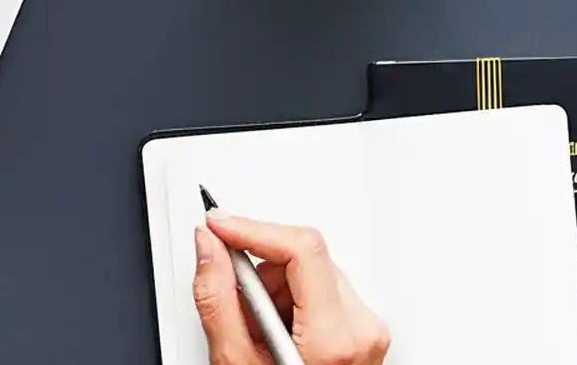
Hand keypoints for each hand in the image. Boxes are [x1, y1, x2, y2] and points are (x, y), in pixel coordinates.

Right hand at [193, 216, 390, 364]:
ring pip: (312, 271)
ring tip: (260, 332)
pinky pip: (322, 290)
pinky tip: (278, 334)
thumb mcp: (234, 363)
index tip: (220, 226)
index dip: (253, 229)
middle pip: (305, 257)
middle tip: (237, 304)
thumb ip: (217, 298)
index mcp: (335, 338)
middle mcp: (363, 328)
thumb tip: (208, 247)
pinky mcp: (365, 330)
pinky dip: (292, 302)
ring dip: (275, 289)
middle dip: (260, 271)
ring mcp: (369, 330)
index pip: (302, 248)